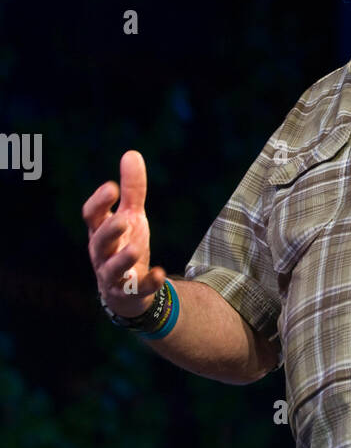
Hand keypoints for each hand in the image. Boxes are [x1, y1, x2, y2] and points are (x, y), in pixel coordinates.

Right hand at [82, 150, 165, 317]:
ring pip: (112, 269)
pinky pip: (137, 290)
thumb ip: (132, 190)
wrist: (127, 292)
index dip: (99, 203)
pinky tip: (161, 273)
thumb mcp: (132, 217)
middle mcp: (102, 254)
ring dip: (123, 259)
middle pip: (99, 242)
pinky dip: (148, 283)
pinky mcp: (129, 293)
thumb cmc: (125, 246)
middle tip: (124, 220)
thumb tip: (132, 154)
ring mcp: (113, 276)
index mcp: (100, 232)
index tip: (112, 187)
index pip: (92, 216)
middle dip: (110, 231)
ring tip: (136, 248)